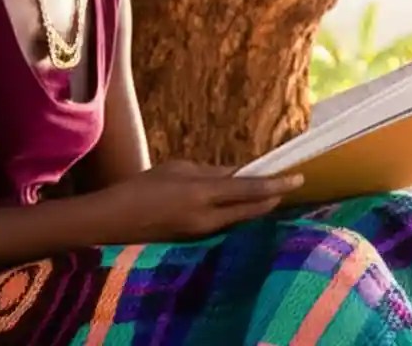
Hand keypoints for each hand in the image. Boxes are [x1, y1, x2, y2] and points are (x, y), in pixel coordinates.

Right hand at [90, 160, 304, 243]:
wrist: (112, 222)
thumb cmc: (142, 187)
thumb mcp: (179, 169)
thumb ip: (213, 172)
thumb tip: (240, 173)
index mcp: (201, 194)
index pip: (249, 189)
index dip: (276, 184)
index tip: (299, 178)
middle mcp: (206, 218)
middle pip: (252, 210)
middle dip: (274, 199)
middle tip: (293, 186)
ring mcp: (201, 234)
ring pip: (241, 220)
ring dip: (259, 208)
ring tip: (275, 194)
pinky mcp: (195, 241)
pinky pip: (226, 226)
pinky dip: (241, 216)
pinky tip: (247, 208)